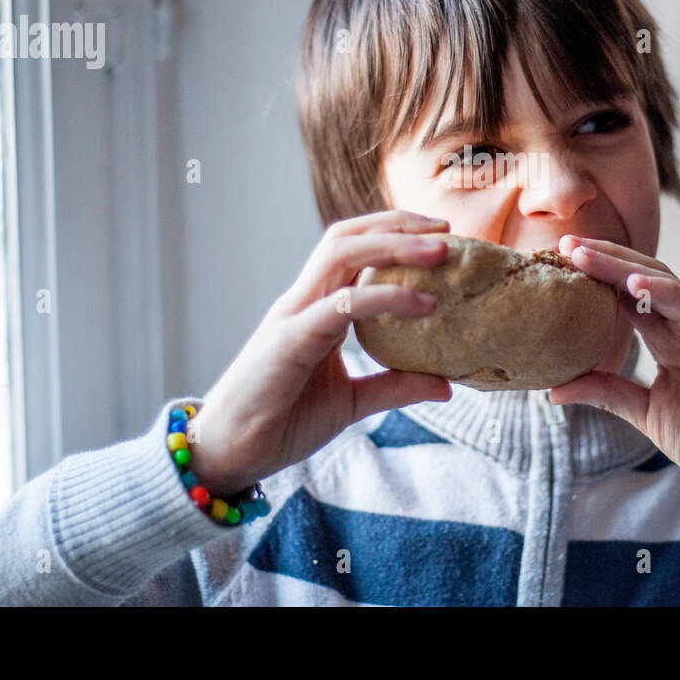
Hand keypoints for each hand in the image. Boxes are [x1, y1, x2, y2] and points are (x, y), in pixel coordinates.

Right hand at [187, 211, 454, 496]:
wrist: (231, 454)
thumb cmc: (282, 422)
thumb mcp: (351, 402)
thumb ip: (395, 387)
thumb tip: (448, 386)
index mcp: (315, 308)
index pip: (352, 250)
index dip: (394, 233)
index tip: (440, 236)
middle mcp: (303, 301)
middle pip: (347, 238)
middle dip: (397, 225)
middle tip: (446, 231)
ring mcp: (293, 316)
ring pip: (341, 256)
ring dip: (394, 245)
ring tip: (439, 250)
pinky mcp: (290, 340)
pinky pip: (341, 305)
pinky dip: (386, 297)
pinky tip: (424, 305)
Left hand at [548, 235, 679, 500]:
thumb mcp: (640, 410)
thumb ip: (604, 391)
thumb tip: (553, 390)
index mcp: (668, 335)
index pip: (627, 293)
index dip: (595, 274)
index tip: (556, 260)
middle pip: (642, 276)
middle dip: (602, 258)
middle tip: (564, 245)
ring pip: (664, 282)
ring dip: (622, 266)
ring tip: (584, 256)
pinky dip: (666, 292)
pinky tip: (634, 283)